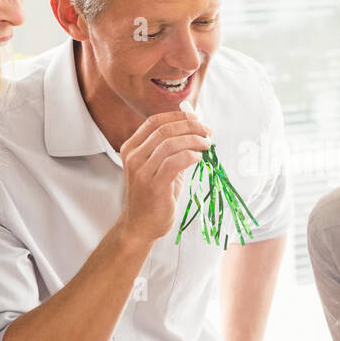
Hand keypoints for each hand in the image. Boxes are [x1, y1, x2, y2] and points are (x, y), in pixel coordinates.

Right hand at [118, 111, 212, 243]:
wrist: (141, 224)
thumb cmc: (153, 195)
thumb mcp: (158, 167)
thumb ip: (171, 149)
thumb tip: (194, 130)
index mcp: (131, 148)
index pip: (154, 122)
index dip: (178, 116)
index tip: (196, 118)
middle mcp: (133, 157)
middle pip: (164, 130)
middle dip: (190, 127)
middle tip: (207, 131)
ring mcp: (141, 171)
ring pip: (170, 143)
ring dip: (193, 140)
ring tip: (207, 144)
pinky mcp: (154, 185)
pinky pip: (175, 162)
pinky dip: (190, 156)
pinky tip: (199, 158)